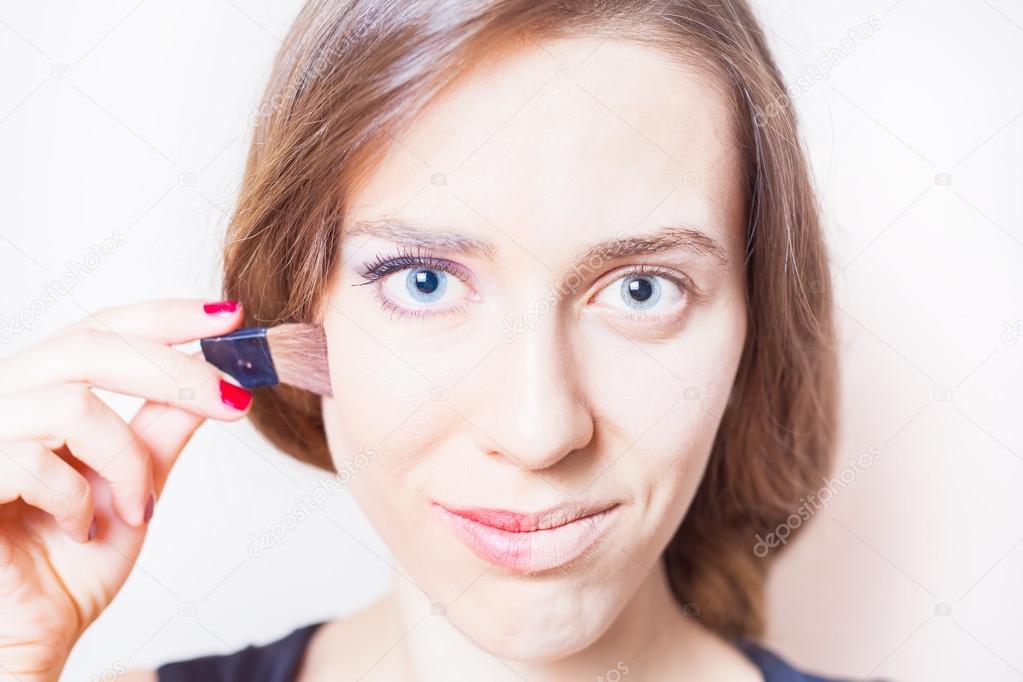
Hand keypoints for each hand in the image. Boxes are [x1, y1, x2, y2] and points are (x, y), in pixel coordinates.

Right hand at [0, 300, 251, 681]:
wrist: (26, 637)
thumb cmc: (65, 566)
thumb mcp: (133, 487)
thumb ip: (160, 431)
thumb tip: (216, 380)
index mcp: (41, 391)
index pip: (102, 328)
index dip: (167, 316)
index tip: (230, 315)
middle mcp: (4, 397)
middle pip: (90, 344)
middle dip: (175, 372)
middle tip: (232, 401)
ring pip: (72, 403)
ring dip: (126, 460)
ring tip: (136, 508)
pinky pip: (34, 461)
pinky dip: (78, 499)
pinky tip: (81, 529)